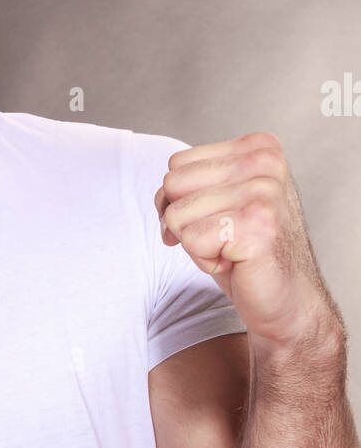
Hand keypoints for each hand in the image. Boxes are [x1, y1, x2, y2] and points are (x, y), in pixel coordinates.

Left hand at [153, 132, 339, 350]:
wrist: (287, 300)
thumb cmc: (246, 253)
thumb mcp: (215, 205)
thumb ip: (187, 186)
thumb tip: (161, 198)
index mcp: (258, 147)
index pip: (177, 164)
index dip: (184, 201)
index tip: (219, 220)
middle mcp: (264, 162)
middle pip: (172, 184)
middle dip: (186, 222)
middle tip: (225, 239)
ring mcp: (263, 192)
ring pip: (177, 214)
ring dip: (197, 244)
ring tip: (232, 250)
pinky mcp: (256, 225)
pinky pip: (191, 240)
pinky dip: (205, 261)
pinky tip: (236, 262)